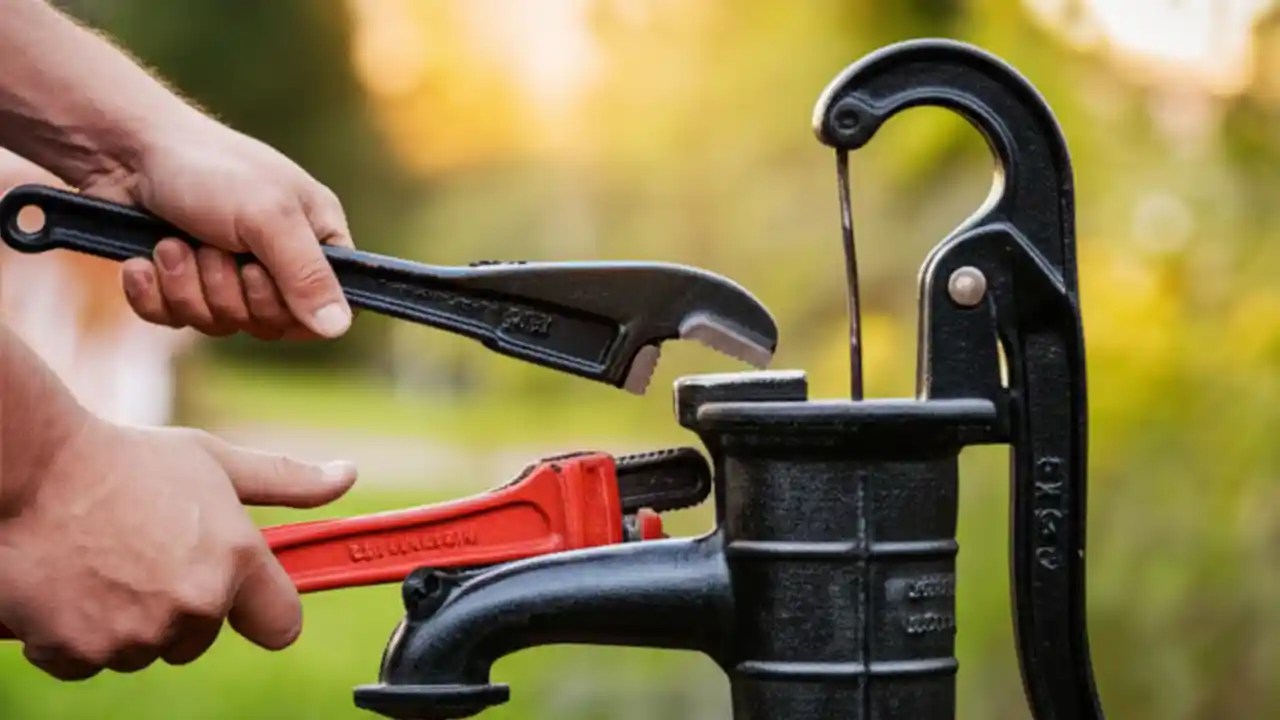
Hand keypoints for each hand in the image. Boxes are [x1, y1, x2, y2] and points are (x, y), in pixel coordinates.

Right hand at [0, 414, 356, 678]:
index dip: (263, 611)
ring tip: (104, 560)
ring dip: (127, 619)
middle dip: (180, 605)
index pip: (282, 625)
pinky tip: (70, 584)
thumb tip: (347, 476)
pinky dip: (76, 634)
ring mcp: (136, 632)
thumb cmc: (126, 460)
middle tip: (146, 552)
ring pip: (144, 648)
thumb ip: (286, 480)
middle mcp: (194, 603)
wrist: (30, 470)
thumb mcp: (216, 461)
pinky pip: (89, 661)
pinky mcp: (79, 652)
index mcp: (235, 560)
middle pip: (202, 637)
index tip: (245, 599)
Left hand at [83, 115, 354, 340]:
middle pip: (270, 322)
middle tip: (212, 246)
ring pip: (221, 323)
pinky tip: (142, 262)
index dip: (298, 311)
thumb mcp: (269, 217)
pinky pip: (176, 319)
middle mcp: (277, 257)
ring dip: (187, 287)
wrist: (122, 150)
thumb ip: (307, 274)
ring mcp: (228, 273)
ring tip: (171, 244)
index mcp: (315, 236)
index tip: (262, 279)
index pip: (331, 304)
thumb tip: (340, 328)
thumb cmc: (208, 169)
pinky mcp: (180, 282)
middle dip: (229, 291)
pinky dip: (154, 294)